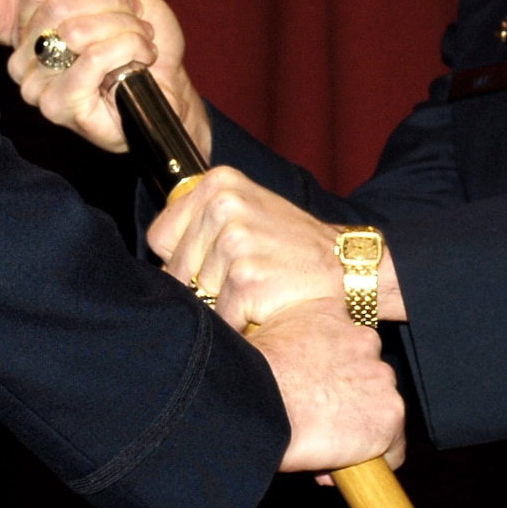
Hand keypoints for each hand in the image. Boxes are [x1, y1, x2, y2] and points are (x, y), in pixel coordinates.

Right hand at [10, 0, 211, 155]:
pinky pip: (95, 58)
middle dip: (113, 5)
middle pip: (59, 3)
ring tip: (141, 41)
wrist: (167, 92)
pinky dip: (129, 49)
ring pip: (78, 30)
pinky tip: (141, 59)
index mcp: (28, 24)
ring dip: (126, 29)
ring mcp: (34, 84)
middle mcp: (21, 54)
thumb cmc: (141, 44)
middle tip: (136, 19)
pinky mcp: (57, 106)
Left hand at [150, 168, 405, 327]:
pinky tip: (264, 309)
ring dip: (221, 308)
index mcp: (218, 183)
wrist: (350, 266)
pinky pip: (220, 318)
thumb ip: (202, 222)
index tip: (210, 266)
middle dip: (199, 289)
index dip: (182, 260)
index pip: (162, 235)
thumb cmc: (293, 244)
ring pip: (196, 297)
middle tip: (240, 284)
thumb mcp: (248, 209)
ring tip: (256, 293)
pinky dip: (239, 325)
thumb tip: (156, 265)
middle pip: (175, 270)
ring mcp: (235, 242)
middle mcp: (224, 206)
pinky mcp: (247, 279)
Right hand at [249, 296, 404, 473]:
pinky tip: (338, 464)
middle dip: (344, 401)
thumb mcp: (264, 339)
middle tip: (312, 422)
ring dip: (354, 429)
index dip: (328, 375)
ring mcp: (381, 377)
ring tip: (320, 445)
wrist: (257, 400)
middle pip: (365, 377)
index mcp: (331, 314)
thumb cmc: (246, 375)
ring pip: (378, 410)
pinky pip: (391, 448)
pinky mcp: (390, 413)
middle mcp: (364, 339)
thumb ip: (288, 347)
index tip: (309, 394)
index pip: (343, 345)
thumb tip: (285, 373)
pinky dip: (369, 460)